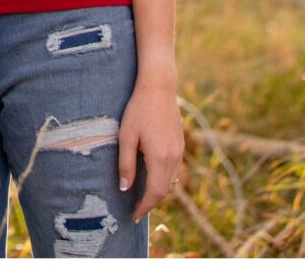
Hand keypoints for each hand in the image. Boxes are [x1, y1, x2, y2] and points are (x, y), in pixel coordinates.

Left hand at [117, 80, 184, 222]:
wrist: (159, 89)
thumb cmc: (138, 110)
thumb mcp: (126, 136)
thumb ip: (126, 164)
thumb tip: (125, 188)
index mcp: (160, 158)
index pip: (155, 193)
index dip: (144, 207)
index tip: (133, 216)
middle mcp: (174, 159)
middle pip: (164, 191)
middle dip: (150, 202)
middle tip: (134, 210)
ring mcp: (180, 152)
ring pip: (171, 182)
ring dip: (157, 192)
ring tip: (141, 196)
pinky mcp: (180, 146)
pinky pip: (174, 171)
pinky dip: (164, 180)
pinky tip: (152, 177)